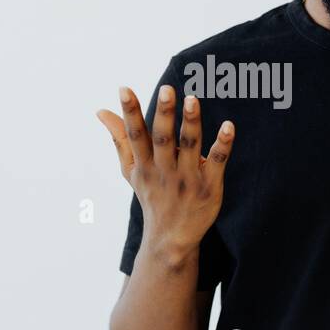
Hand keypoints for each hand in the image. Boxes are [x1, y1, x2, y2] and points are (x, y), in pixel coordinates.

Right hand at [95, 85, 233, 248]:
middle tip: (167, 89)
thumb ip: (119, 139)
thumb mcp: (131, 171)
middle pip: (162, 139)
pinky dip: (222, 144)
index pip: (135, 135)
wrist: (170, 240)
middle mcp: (164, 171)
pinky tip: (228, 126)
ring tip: (192, 100)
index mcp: (144, 165)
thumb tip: (101, 110)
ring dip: (191, 123)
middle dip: (164, 114)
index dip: (129, 112)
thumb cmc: (151, 196)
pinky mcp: (209, 187)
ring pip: (190, 146)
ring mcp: (187, 179)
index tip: (124, 89)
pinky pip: (216, 162)